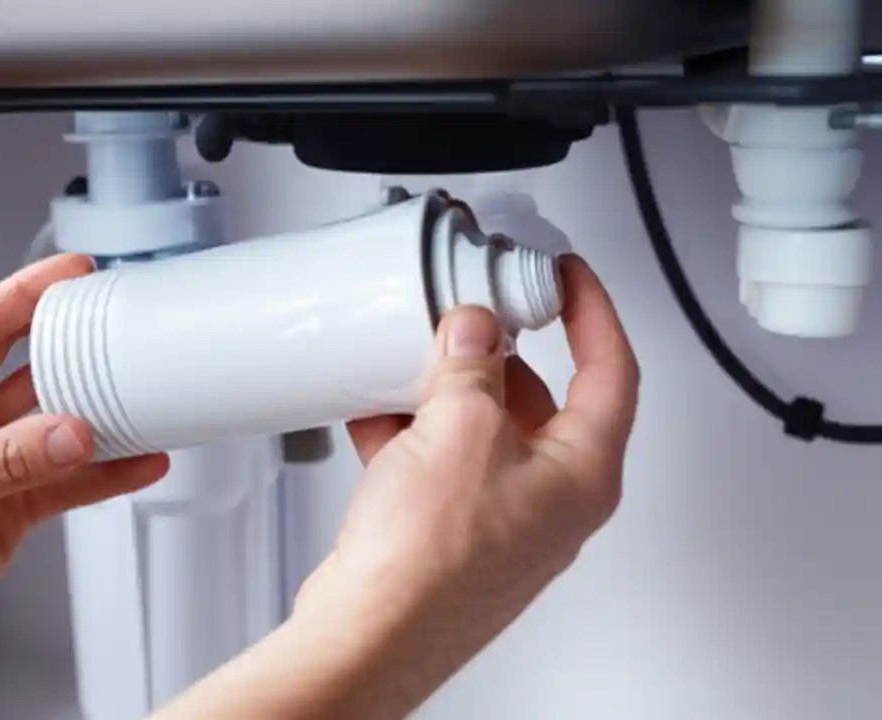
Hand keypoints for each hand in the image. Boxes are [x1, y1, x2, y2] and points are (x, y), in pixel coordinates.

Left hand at [0, 254, 168, 669]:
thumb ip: (5, 461)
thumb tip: (72, 433)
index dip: (27, 294)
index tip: (74, 273)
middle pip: (30, 368)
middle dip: (76, 346)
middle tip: (124, 325)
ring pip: (58, 425)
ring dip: (101, 414)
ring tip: (150, 396)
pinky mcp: (12, 507)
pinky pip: (69, 481)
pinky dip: (106, 474)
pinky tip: (141, 463)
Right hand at [294, 256, 638, 713]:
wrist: (370, 634)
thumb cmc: (428, 566)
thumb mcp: (460, 430)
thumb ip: (474, 366)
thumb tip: (477, 333)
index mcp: (581, 474)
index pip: (612, 372)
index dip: (594, 313)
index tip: (569, 278)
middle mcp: (550, 500)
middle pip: (539, 399)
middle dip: (495, 355)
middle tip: (465, 316)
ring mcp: (499, 519)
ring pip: (481, 430)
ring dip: (444, 392)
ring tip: (408, 365)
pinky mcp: (451, 533)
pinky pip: (440, 463)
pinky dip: (412, 433)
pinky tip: (377, 413)